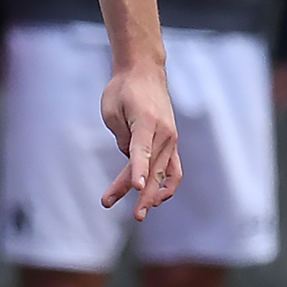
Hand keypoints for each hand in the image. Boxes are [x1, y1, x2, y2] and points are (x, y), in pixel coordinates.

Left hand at [99, 63, 180, 219]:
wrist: (144, 72)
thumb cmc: (123, 90)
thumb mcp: (112, 110)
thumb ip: (122, 138)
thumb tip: (131, 161)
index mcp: (146, 121)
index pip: (141, 151)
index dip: (138, 171)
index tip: (137, 188)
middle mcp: (164, 132)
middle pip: (151, 168)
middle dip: (141, 194)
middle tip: (131, 214)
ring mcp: (171, 138)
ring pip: (161, 173)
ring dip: (152, 195)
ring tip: (140, 213)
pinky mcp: (171, 142)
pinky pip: (174, 169)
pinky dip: (168, 185)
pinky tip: (157, 199)